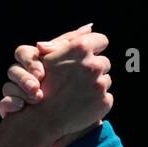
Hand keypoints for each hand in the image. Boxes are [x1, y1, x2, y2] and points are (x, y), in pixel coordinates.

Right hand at [0, 24, 110, 146]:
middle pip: (104, 62)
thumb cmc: (42, 84)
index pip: (101, 40)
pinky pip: (106, 97)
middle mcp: (94, 64)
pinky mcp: (105, 101)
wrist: (41, 118)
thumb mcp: (51, 57)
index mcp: (81, 48)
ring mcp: (100, 84)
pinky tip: (81, 104)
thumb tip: (90, 28)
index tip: (87, 56)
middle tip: (77, 79)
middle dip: (94, 69)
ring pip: (106, 80)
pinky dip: (96, 101)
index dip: (94, 47)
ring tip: (76, 93)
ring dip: (95, 85)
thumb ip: (70, 40)